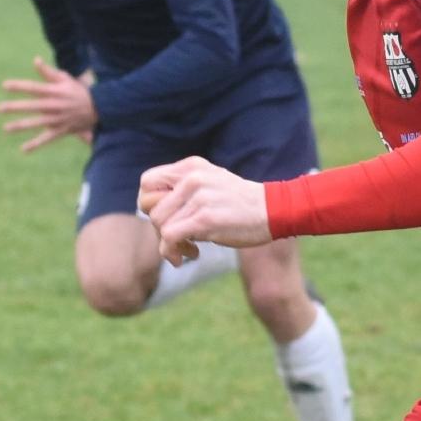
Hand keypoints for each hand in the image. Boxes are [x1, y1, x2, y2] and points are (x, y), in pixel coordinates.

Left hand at [0, 58, 97, 148]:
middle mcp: (55, 105)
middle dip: (15, 107)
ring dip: (21, 126)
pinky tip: (23, 149)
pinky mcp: (61, 130)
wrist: (100, 108)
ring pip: (37, 123)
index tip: (4, 86)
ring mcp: (58, 119)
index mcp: (55, 92)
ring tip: (6, 128)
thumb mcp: (65, 79)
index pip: (34, 88)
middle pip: (32, 106)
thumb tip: (35, 60)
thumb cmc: (78, 91)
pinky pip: (47, 139)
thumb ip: (48, 72)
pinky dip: (36, 144)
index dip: (19, 86)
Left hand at [138, 155, 269, 258]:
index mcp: (191, 167)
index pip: (146, 182)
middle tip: (178, 238)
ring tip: (189, 248)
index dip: (150, 204)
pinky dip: (173, 252)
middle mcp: (192, 178)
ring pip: (159, 224)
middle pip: (148, 206)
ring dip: (168, 244)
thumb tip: (152, 211)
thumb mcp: (211, 183)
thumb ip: (184, 189)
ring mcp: (198, 197)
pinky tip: (193, 254)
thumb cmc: (241, 204)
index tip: (167, 218)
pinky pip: (170, 237)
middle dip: (159, 227)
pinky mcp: (204, 219)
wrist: (274, 210)